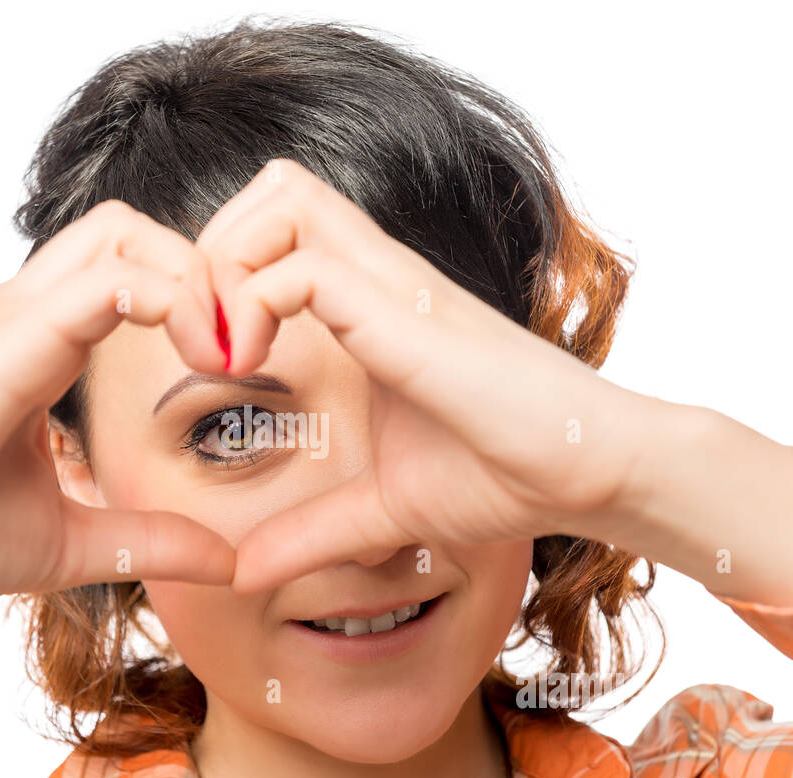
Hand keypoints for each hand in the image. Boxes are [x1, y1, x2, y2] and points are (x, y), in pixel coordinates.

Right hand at [0, 199, 235, 601]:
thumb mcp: (76, 540)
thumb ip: (153, 540)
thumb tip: (229, 562)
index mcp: (38, 342)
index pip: (131, 268)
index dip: (198, 297)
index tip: (242, 365)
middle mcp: (24, 312)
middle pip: (131, 229)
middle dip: (206, 269)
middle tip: (246, 345)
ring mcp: (10, 317)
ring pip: (124, 234)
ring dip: (197, 277)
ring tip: (230, 353)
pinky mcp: (6, 341)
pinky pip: (105, 285)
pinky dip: (170, 299)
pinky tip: (205, 359)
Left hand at [196, 158, 653, 592]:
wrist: (589, 472)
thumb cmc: (505, 474)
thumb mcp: (380, 509)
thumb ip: (312, 533)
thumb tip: (246, 573)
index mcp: (370, 304)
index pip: (277, 229)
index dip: (222, 276)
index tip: (207, 362)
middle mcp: (379, 276)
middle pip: (272, 188)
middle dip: (214, 248)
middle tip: (203, 339)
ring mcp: (393, 288)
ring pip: (282, 200)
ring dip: (227, 265)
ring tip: (223, 352)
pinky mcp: (406, 317)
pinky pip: (301, 271)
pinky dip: (251, 307)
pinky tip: (247, 370)